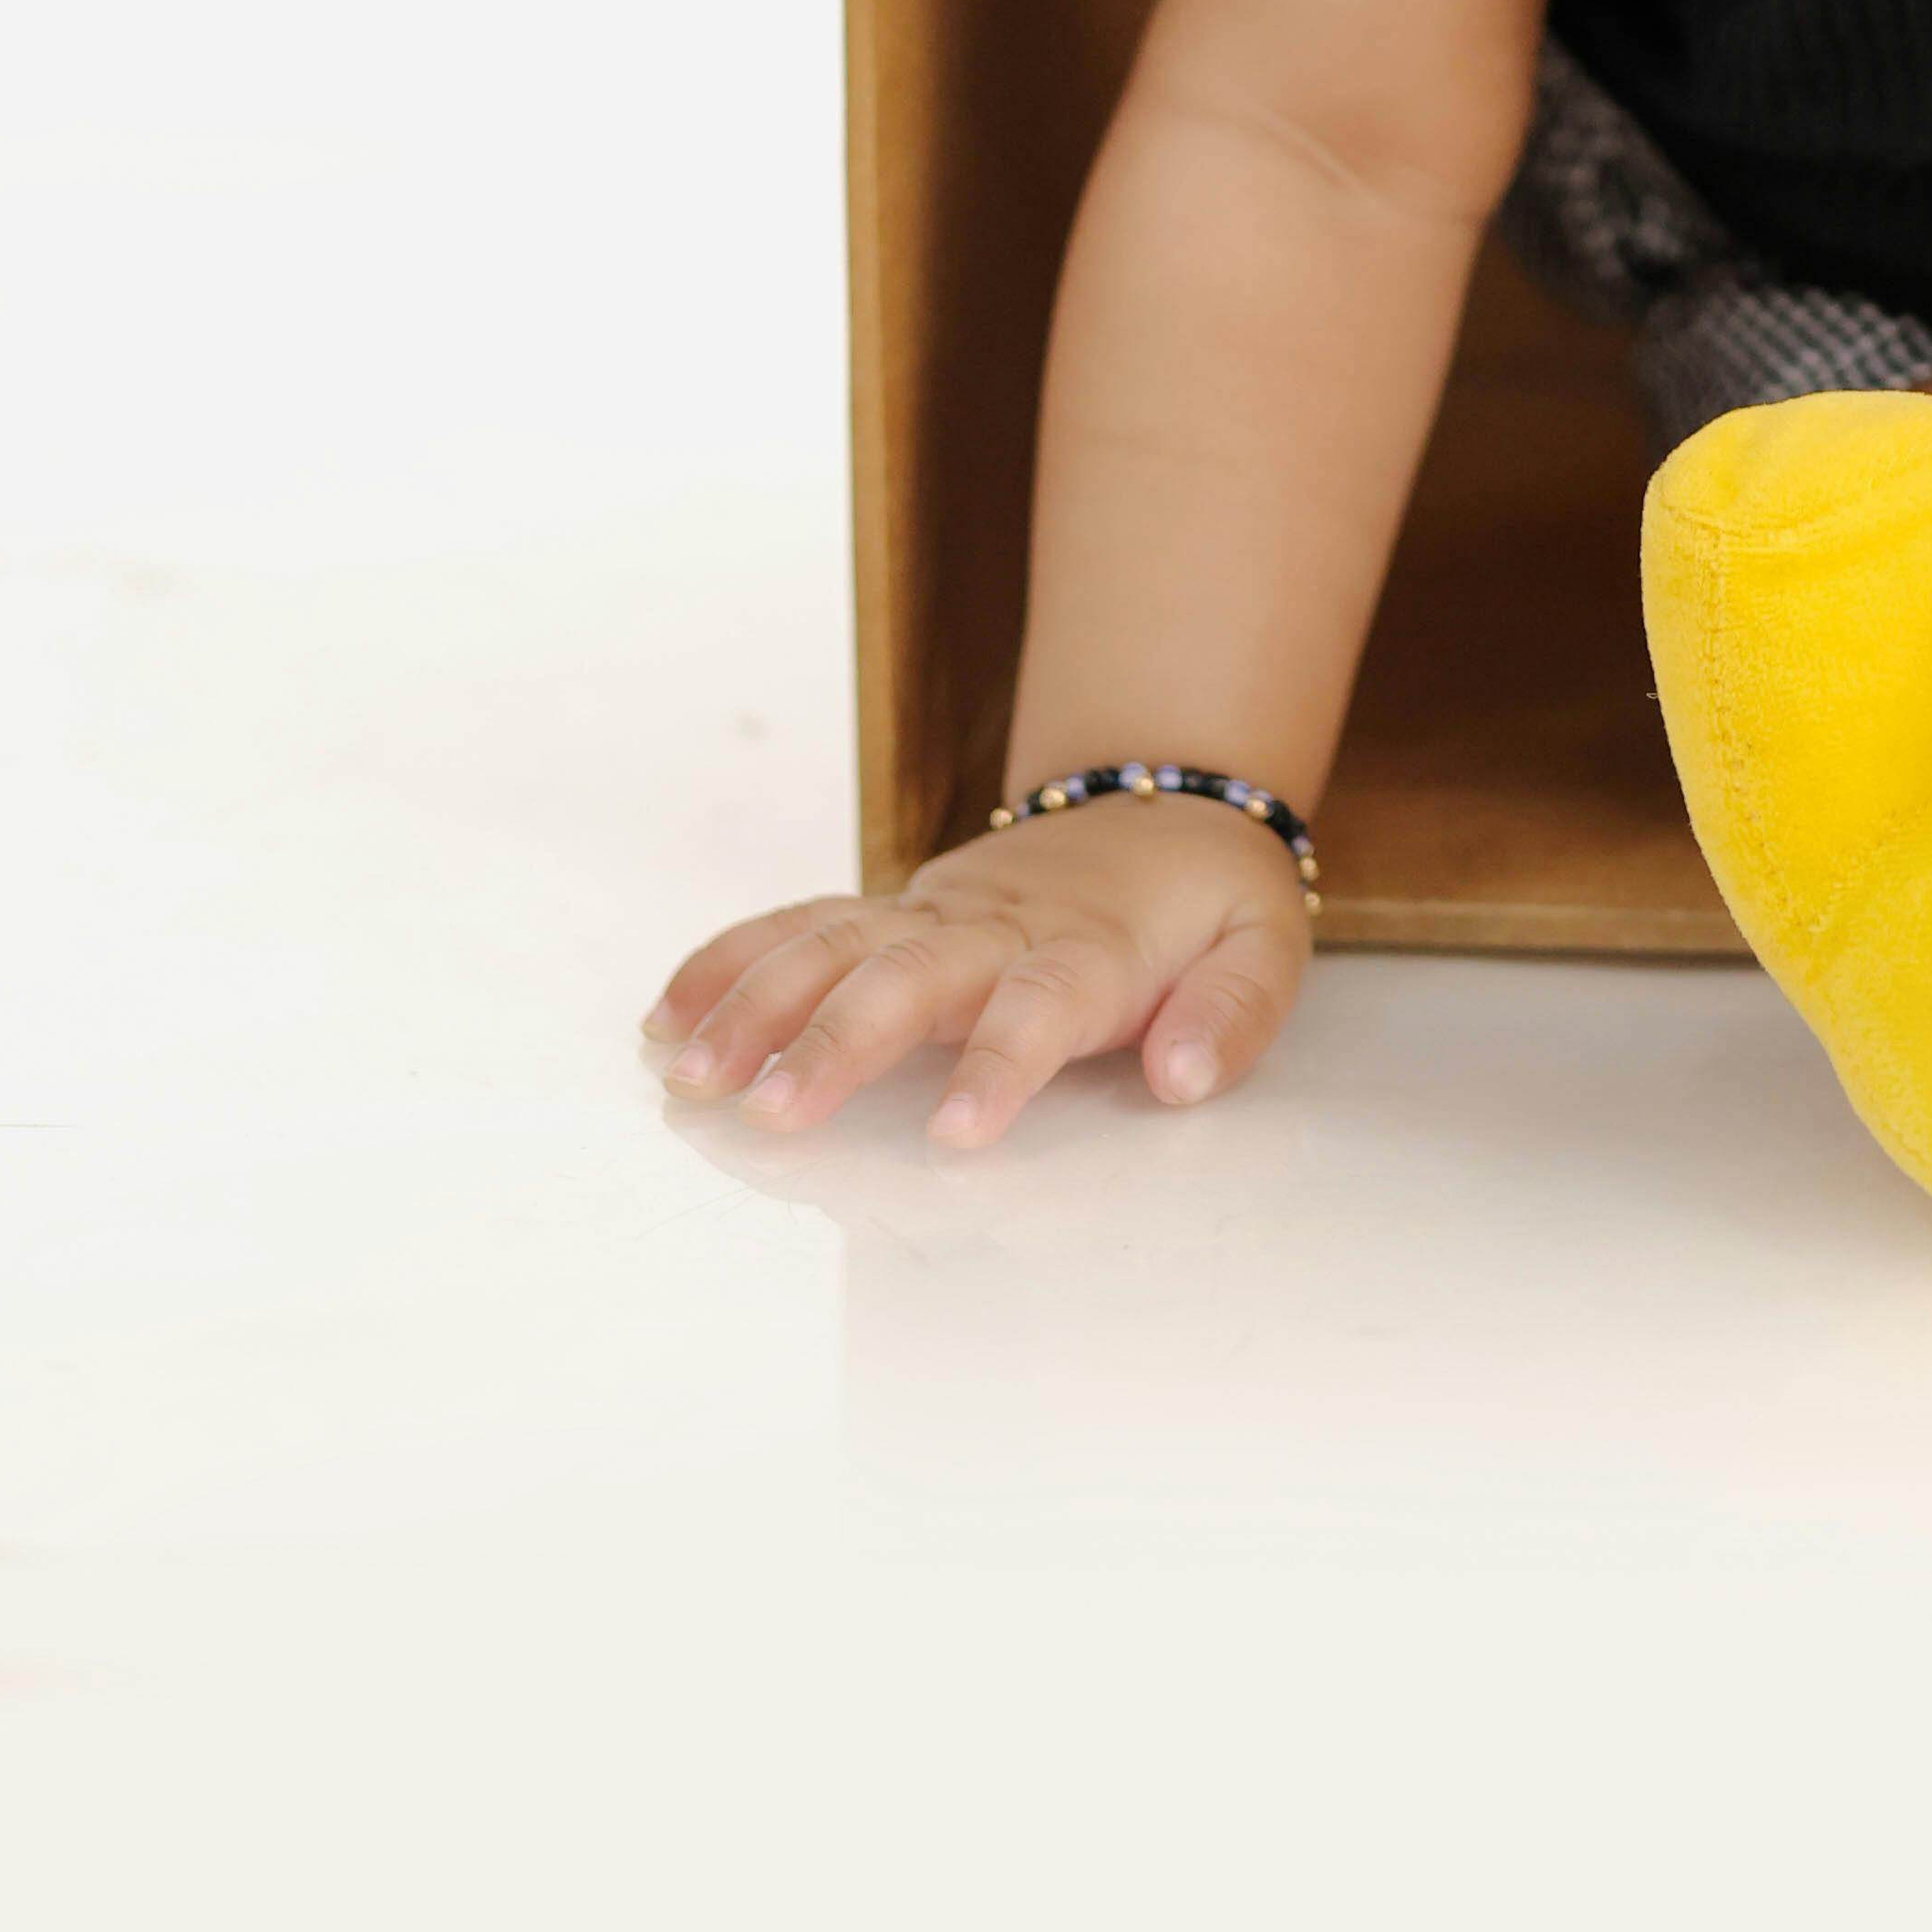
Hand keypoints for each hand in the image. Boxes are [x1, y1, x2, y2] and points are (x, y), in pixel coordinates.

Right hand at [642, 792, 1310, 1154]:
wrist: (1166, 794)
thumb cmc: (1209, 898)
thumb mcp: (1264, 948)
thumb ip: (1232, 1015)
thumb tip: (1185, 1078)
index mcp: (1089, 948)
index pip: (1039, 1007)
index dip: (999, 1067)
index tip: (955, 1136)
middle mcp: (995, 925)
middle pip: (907, 977)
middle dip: (834, 1043)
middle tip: (769, 1113)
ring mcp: (932, 910)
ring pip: (831, 944)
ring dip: (755, 1005)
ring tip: (689, 1074)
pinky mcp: (891, 908)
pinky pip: (801, 924)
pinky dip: (730, 961)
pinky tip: (668, 1015)